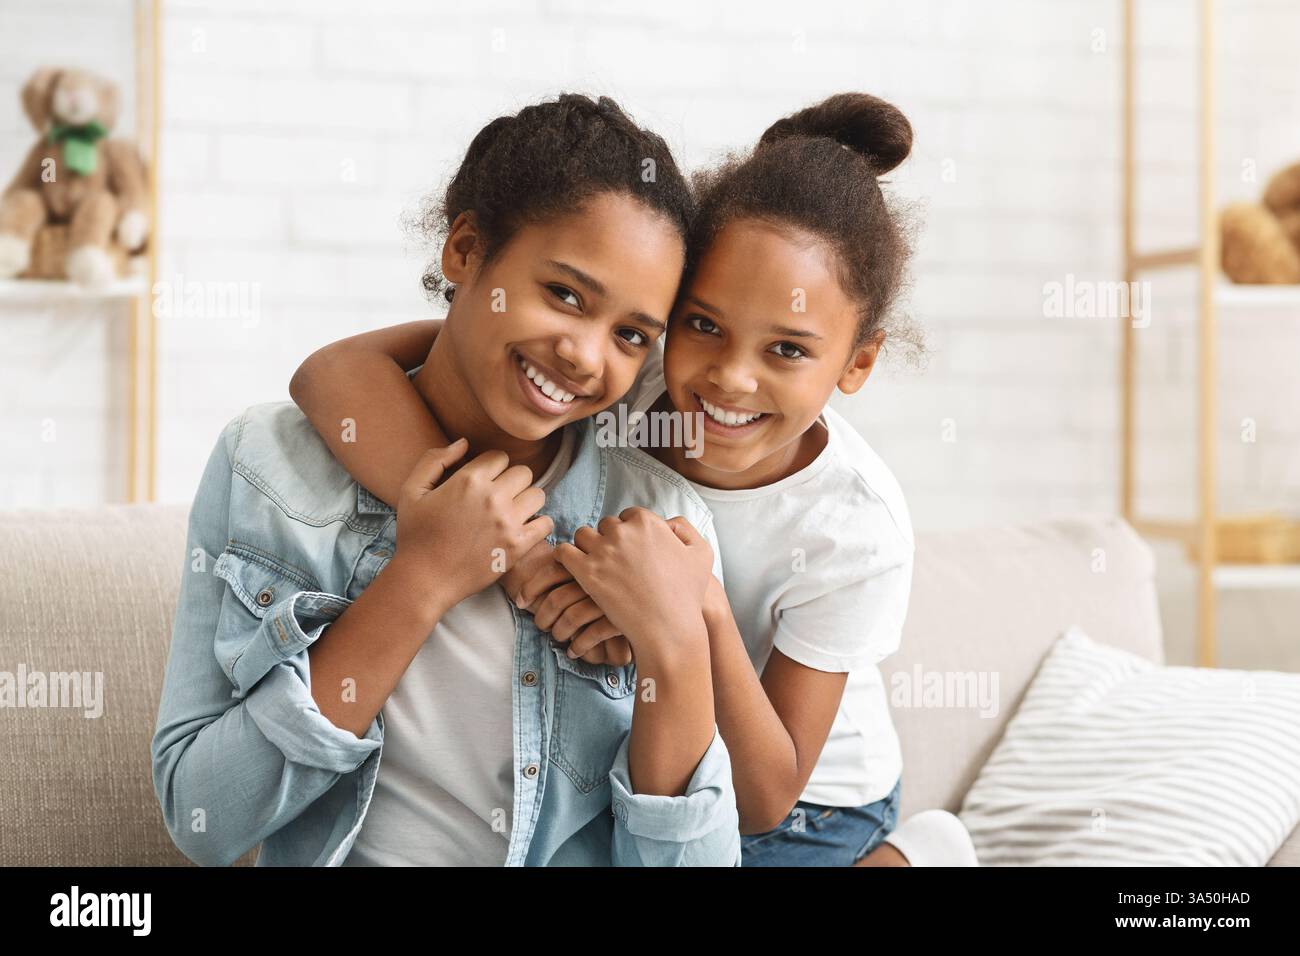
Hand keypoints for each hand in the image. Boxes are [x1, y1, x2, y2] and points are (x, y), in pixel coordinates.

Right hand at [394, 439, 553, 609]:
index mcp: (469, 480)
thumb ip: (435, 460)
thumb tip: (464, 443)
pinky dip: (538, 524)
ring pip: (538, 495)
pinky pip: (546, 523)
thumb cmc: (415, 535)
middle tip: (498, 497)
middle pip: (523, 472)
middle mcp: (492, 498)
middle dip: (511, 481)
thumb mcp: (412, 491)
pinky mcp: (518, 546)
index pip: (500, 457)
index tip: (483, 482)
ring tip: (512, 511)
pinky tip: (522, 528)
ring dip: (526, 500)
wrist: (423, 579)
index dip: (492, 467)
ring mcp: (508, 523)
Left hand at [504, 540, 632, 666]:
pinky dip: (578, 645)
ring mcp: (612, 598)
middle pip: (557, 597)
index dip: (532, 585)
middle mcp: (604, 575)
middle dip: (542, 614)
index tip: (520, 600)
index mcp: (597, 556)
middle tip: (540, 624)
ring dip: (558, 631)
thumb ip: (590, 561)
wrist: (669, 606)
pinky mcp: (620, 620)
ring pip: (570, 618)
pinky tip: (574, 650)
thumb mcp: (616, 562)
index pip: (554, 568)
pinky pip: (589, 635)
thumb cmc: (643, 582)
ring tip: (557, 637)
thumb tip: (546, 573)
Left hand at [553, 508, 713, 656]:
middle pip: (605, 525)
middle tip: (613, 563)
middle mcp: (624, 531)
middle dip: (608, 541)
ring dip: (586, 548)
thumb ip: (686, 530)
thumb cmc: (687, 595)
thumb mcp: (701, 554)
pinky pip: (563, 553)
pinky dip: (565, 559)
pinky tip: (574, 571)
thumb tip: (667, 522)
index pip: (627, 516)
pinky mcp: (586, 572)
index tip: (630, 551)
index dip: (629, 534)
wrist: (669, 628)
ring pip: (582, 535)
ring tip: (594, 566)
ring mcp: (603, 551)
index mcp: (647, 522)